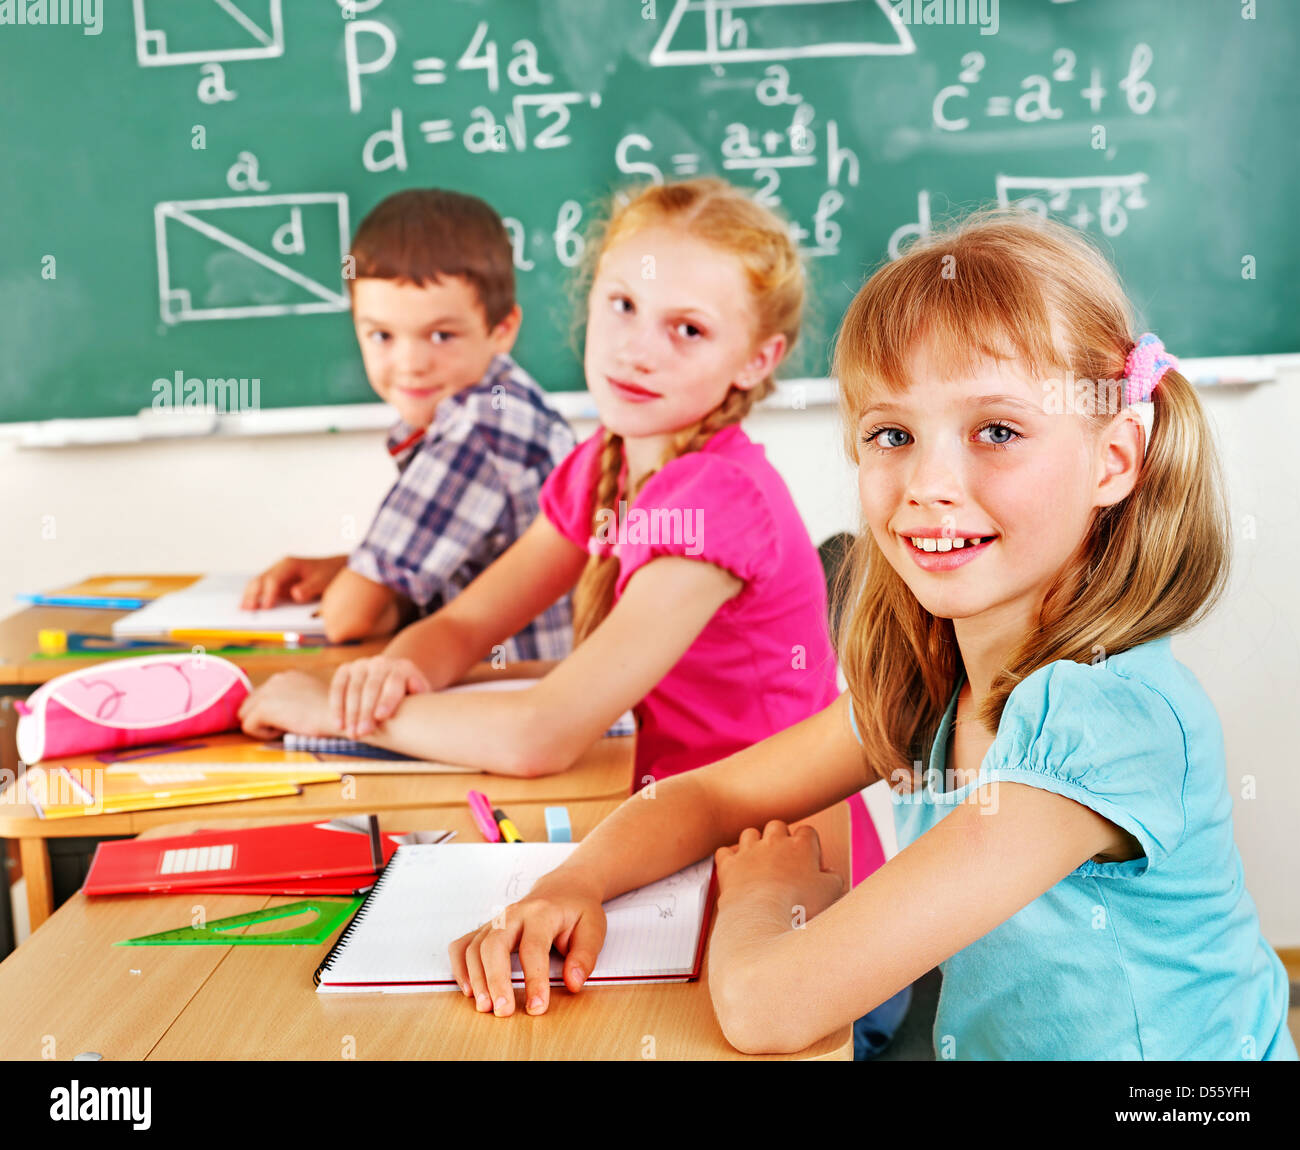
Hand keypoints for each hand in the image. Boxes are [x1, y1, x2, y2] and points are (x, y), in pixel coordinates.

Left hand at [238, 670, 335, 739]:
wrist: (340, 717)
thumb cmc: (332, 714)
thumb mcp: (311, 699)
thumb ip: (292, 699)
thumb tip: (275, 713)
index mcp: (288, 676)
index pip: (262, 695)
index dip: (269, 712)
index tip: (288, 720)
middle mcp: (276, 679)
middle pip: (249, 703)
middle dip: (261, 718)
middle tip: (285, 726)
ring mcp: (268, 691)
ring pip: (246, 715)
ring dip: (262, 726)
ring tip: (285, 727)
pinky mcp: (264, 707)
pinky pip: (248, 727)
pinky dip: (263, 734)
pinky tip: (284, 730)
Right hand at [241, 555, 346, 609]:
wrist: (334, 568)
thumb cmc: (328, 573)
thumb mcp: (322, 580)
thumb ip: (309, 588)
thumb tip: (295, 594)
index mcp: (289, 564)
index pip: (273, 579)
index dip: (268, 594)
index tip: (265, 607)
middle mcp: (279, 568)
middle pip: (260, 580)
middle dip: (252, 595)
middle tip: (246, 610)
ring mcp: (277, 576)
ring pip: (257, 584)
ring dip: (249, 596)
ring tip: (243, 611)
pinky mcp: (277, 585)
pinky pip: (263, 591)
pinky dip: (255, 598)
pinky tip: (250, 608)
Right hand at [329, 656, 431, 736]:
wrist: (391, 680)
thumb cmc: (407, 695)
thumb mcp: (419, 695)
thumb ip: (419, 692)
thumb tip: (415, 687)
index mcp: (403, 668)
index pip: (394, 684)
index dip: (387, 700)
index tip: (380, 717)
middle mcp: (381, 662)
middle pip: (372, 688)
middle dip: (366, 712)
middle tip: (363, 733)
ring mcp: (362, 664)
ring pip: (353, 688)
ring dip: (350, 713)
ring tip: (352, 734)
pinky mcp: (346, 668)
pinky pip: (338, 687)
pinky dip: (336, 706)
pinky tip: (338, 724)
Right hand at [448, 870, 606, 1017]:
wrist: (563, 888)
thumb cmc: (578, 911)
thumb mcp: (593, 929)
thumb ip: (584, 956)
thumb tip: (572, 983)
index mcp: (542, 912)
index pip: (533, 948)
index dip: (534, 980)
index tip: (537, 1008)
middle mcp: (514, 913)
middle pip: (494, 944)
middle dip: (495, 980)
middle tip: (503, 1011)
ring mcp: (497, 920)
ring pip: (475, 947)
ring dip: (476, 978)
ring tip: (485, 1007)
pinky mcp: (486, 929)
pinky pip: (463, 945)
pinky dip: (460, 967)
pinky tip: (467, 989)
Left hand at [714, 821, 844, 924]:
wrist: (763, 918)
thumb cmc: (798, 907)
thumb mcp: (831, 893)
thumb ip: (834, 879)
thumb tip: (831, 874)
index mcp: (801, 846)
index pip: (807, 832)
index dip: (809, 845)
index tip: (810, 863)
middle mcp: (774, 842)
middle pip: (777, 826)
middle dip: (780, 838)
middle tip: (784, 860)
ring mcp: (749, 851)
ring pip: (750, 834)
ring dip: (754, 844)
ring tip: (759, 862)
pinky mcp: (729, 865)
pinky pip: (725, 852)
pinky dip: (729, 858)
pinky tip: (735, 868)